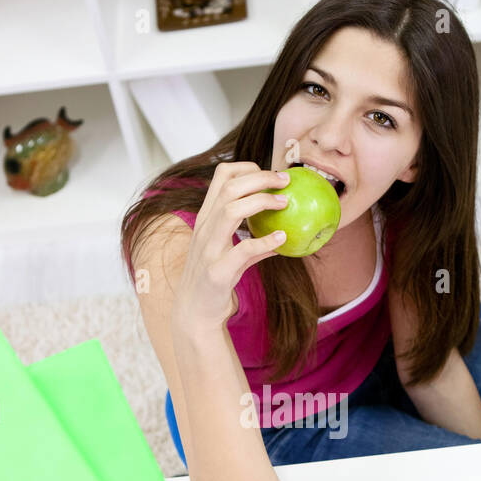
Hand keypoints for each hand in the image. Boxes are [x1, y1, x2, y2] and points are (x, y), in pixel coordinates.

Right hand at [170, 161, 289, 333]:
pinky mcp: (217, 271)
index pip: (221, 176)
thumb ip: (253, 244)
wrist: (194, 312)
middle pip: (230, 188)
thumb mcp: (232, 255)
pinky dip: (265, 242)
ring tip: (285, 204)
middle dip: (261, 178)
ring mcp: (208, 248)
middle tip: (286, 181)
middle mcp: (204, 228)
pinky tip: (282, 239)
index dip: (247, 167)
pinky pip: (243, 250)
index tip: (269, 175)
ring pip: (231, 210)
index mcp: (206, 218)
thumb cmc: (214, 281)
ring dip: (262, 202)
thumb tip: (282, 235)